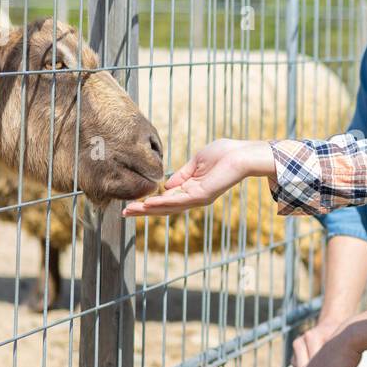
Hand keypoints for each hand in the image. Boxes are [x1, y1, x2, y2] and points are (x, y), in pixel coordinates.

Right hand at [121, 138, 259, 216]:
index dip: (149, 202)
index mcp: (191, 188)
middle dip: (144, 210)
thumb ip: (182, 174)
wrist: (241, 154)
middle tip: (124, 213)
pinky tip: (148, 204)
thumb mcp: (197, 162)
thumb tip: (166, 185)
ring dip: (148, 209)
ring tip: (130, 211)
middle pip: (164, 207)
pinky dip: (162, 203)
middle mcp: (193, 197)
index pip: (166, 199)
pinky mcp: (202, 195)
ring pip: (168, 207)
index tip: (132, 203)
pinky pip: (178, 201)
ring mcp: (197, 198)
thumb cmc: (224, 154)